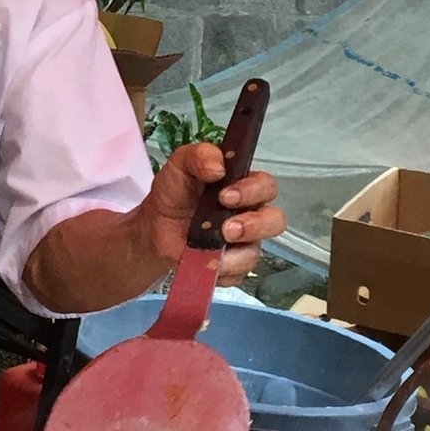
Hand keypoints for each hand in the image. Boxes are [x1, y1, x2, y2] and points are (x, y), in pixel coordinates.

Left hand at [141, 142, 285, 285]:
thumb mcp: (181, 164)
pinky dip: (222, 271)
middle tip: (227, 228)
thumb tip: (218, 166)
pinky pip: (237, 274)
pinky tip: (206, 262)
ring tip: (215, 247)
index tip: (226, 196)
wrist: (154, 226)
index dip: (253, 191)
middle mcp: (251, 214)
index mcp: (245, 186)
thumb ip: (199, 155)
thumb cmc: (175, 192)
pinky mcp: (232, 267)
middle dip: (255, 225)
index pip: (266, 186)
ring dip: (237, 253)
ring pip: (256, 252)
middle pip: (275, 221)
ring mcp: (244, 243)